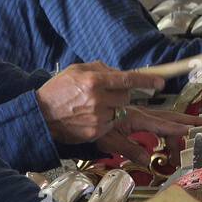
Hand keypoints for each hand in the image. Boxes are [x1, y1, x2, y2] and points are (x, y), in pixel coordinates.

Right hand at [35, 62, 164, 144]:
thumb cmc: (58, 90)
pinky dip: (106, 119)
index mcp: (94, 80)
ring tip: (92, 106)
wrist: (41, 115)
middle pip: (126, 96)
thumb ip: (101, 68)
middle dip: (121, 93)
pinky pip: (112, 124)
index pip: (128, 79)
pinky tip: (89, 116)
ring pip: (120, 110)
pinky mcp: (96, 132)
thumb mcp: (76, 70)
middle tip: (106, 93)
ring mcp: (98, 117)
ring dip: (112, 107)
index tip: (160, 83)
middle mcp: (98, 99)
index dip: (147, 81)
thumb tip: (120, 72)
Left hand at [96, 108, 201, 164]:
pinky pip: (157, 118)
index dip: (176, 129)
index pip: (160, 125)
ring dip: (182, 122)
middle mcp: (141, 114)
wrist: (82, 111)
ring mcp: (140, 114)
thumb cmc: (94, 126)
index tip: (191, 131)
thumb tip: (149, 160)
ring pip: (165, 117)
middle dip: (189, 120)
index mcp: (135, 119)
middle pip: (169, 117)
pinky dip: (170, 124)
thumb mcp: (109, 140)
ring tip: (197, 128)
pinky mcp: (137, 115)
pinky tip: (176, 131)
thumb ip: (130, 149)